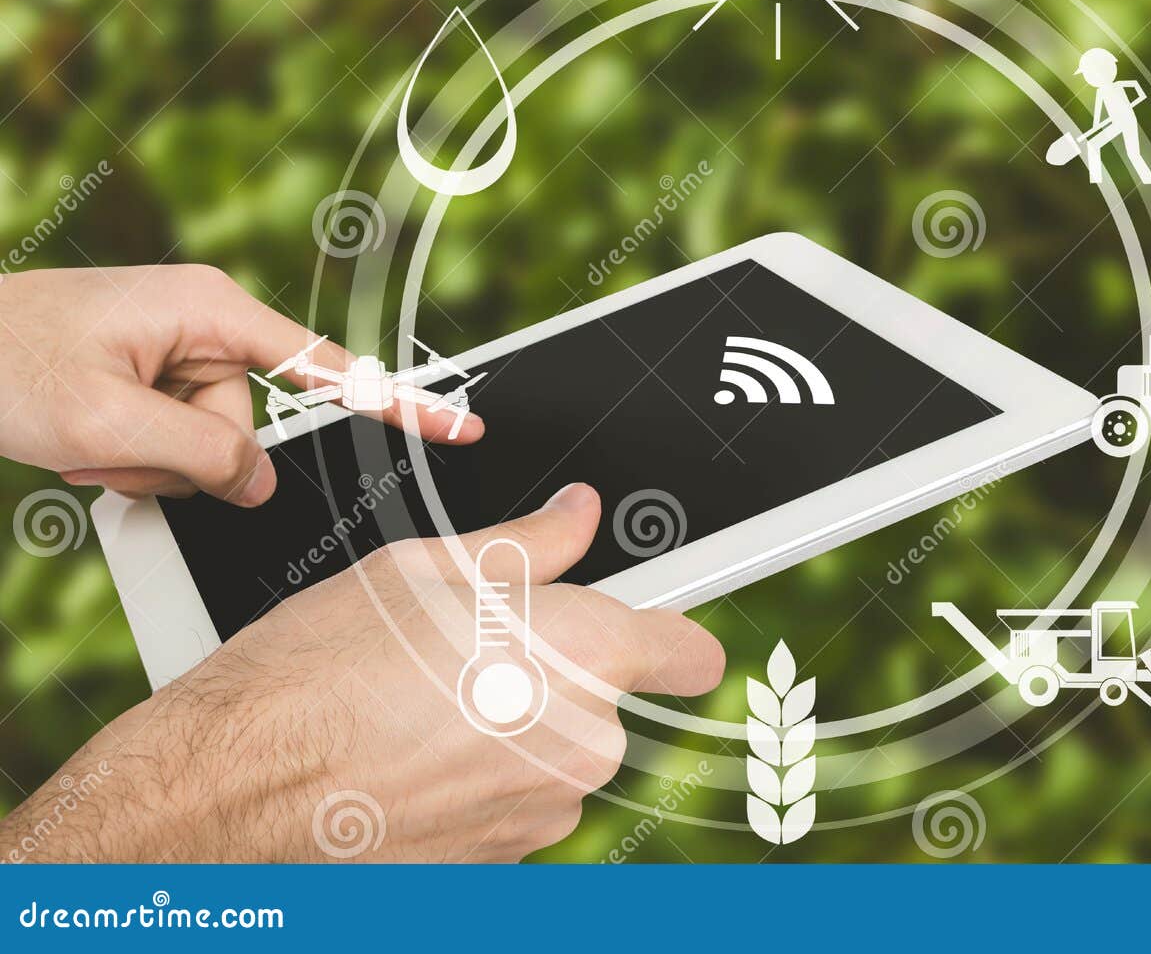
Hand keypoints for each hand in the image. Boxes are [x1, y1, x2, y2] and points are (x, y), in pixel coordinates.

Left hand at [0, 265, 482, 505]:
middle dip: (178, 458)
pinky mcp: (150, 376)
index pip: (330, 368)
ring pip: (203, 445)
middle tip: (101, 450)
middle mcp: (203, 325)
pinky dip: (127, 457)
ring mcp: (174, 352)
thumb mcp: (109, 425)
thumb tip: (259, 483)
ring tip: (76, 442)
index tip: (457, 429)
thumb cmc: (1, 361)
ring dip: (140, 463)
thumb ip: (205, 457)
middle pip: (243, 427)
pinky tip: (77, 441)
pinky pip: (171, 441)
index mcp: (210, 311)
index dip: (400, 406)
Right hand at [0, 484, 724, 861]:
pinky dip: (483, 781)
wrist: (232, 791)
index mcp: (581, 652)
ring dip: (516, 730)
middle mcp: (582, 739)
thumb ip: (529, 545)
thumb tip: (578, 518)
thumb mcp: (421, 569)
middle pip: (609, 700)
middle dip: (558, 675)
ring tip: (424, 706)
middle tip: (473, 652)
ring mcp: (545, 810)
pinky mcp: (505, 860)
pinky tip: (411, 758)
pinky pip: (518, 803)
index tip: (653, 630)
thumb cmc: (316, 670)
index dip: (671, 636)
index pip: (690, 654)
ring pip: (559, 753)